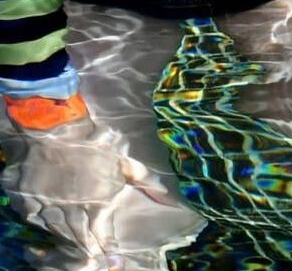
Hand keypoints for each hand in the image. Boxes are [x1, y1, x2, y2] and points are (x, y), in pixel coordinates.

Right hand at [2, 113, 203, 269]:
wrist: (53, 131)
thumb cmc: (93, 143)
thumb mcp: (123, 158)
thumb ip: (144, 178)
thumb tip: (165, 195)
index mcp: (96, 203)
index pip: (101, 234)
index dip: (105, 244)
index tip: (110, 252)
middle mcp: (72, 212)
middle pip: (79, 237)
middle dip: (86, 247)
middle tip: (92, 257)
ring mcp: (48, 208)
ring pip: (57, 232)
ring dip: (67, 239)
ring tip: (76, 246)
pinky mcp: (29, 202)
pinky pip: (36, 221)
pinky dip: (44, 225)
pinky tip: (50, 226)